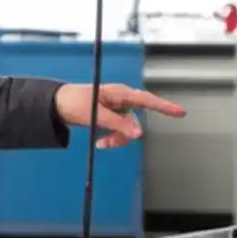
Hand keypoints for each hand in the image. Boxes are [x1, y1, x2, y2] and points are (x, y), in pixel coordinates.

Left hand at [54, 83, 185, 147]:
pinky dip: (113, 139)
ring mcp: (117, 109)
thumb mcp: (95, 114)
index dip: (164, 106)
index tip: (180, 112)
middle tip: (108, 143)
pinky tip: (101, 143)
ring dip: (117, 139)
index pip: (146, 99)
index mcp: (119, 93)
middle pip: (135, 121)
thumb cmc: (73, 102)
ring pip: (128, 129)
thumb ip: (117, 124)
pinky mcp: (112, 117)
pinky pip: (120, 131)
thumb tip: (138, 134)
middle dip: (124, 135)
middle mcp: (121, 100)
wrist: (57, 105)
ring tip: (102, 144)